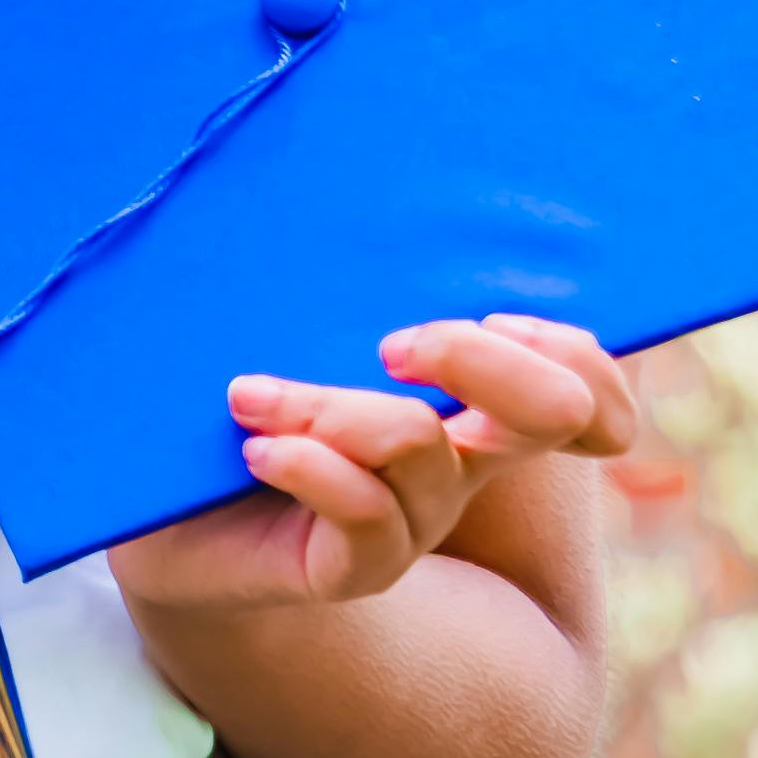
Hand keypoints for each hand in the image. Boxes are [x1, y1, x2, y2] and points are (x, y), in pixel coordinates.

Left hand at [115, 313, 640, 615]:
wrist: (167, 520)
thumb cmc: (232, 405)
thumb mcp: (291, 329)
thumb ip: (339, 285)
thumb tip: (353, 191)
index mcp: (467, 400)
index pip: (590, 390)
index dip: (575, 352)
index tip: (490, 314)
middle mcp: (460, 460)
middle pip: (554, 412)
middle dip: (479, 358)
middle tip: (388, 343)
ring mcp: (416, 518)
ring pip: (419, 443)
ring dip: (329, 404)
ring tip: (248, 394)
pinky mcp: (357, 566)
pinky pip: (367, 516)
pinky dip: (310, 467)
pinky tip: (256, 447)